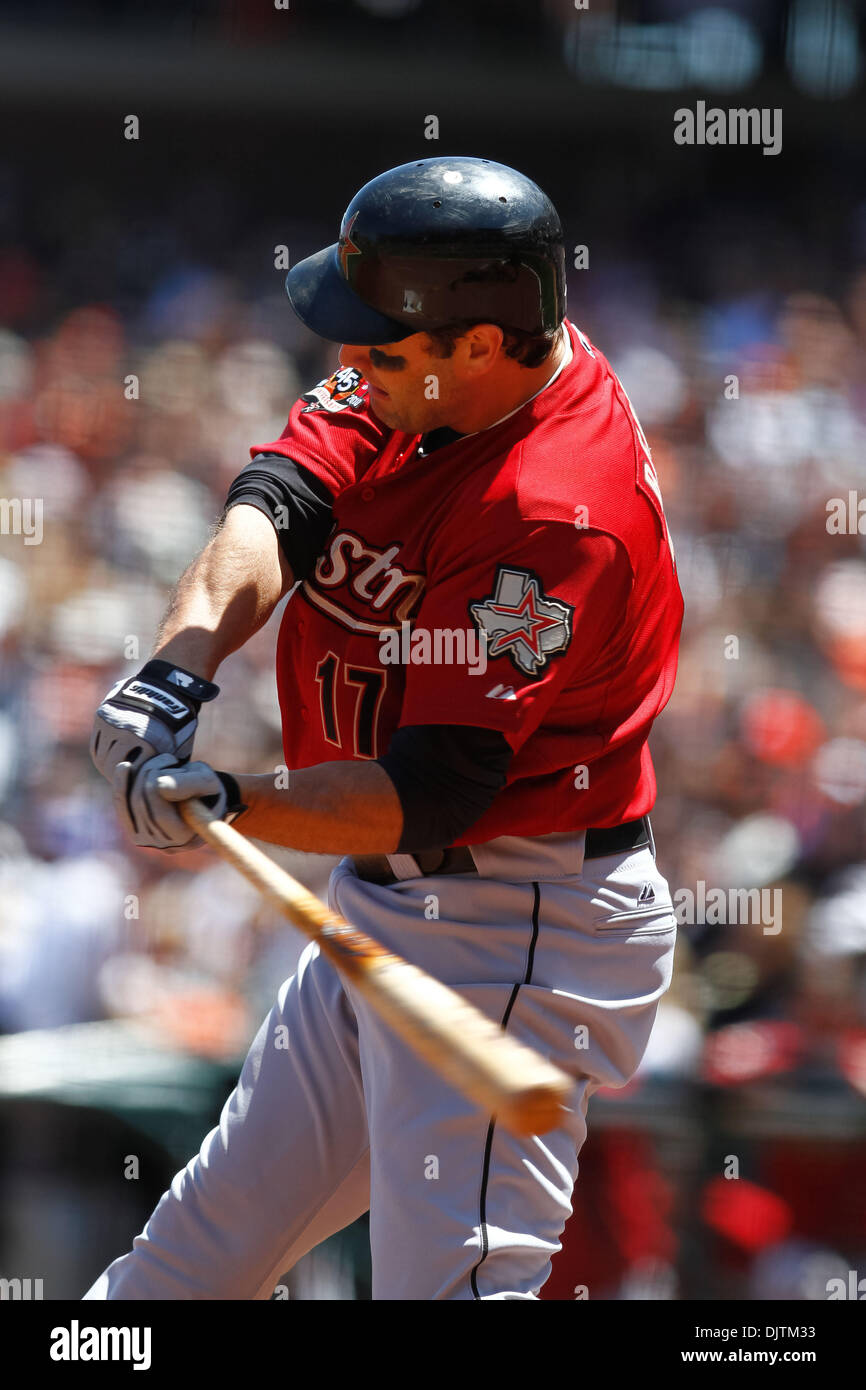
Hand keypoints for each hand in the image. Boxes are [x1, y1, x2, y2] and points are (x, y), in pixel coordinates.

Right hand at [91, 660, 219, 783]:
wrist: (167, 689)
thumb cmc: (177, 725)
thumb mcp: (178, 749)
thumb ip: (166, 772)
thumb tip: (159, 796)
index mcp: (151, 742)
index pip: (136, 776)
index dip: (136, 785)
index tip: (139, 789)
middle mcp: (129, 732)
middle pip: (116, 769)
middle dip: (121, 778)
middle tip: (125, 784)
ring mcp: (114, 723)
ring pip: (104, 758)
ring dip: (110, 768)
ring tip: (118, 774)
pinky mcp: (103, 716)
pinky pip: (96, 744)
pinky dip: (102, 754)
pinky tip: (110, 760)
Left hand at [113, 753, 245, 851]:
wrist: (202, 800)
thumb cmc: (207, 790)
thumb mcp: (208, 783)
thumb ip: (190, 784)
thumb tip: (159, 786)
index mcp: (185, 837)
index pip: (160, 811)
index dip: (159, 781)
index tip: (172, 761)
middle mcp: (163, 845)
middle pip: (142, 804)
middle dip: (150, 774)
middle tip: (168, 760)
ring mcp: (147, 840)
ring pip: (130, 802)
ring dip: (141, 775)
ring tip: (159, 763)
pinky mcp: (135, 831)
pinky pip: (122, 807)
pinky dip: (121, 785)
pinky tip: (124, 767)